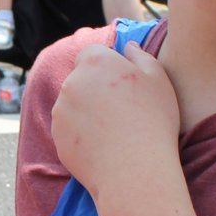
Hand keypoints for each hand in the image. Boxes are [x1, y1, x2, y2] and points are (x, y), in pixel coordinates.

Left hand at [50, 41, 180, 198]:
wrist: (134, 169)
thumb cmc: (152, 120)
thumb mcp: (158, 79)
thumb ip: (140, 56)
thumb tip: (128, 46)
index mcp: (94, 62)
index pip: (91, 53)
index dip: (106, 66)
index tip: (121, 83)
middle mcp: (71, 83)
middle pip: (80, 79)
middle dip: (95, 89)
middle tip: (121, 110)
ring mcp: (60, 112)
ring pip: (73, 105)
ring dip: (87, 112)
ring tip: (114, 131)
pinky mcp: (57, 138)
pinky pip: (69, 130)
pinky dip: (81, 134)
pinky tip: (104, 146)